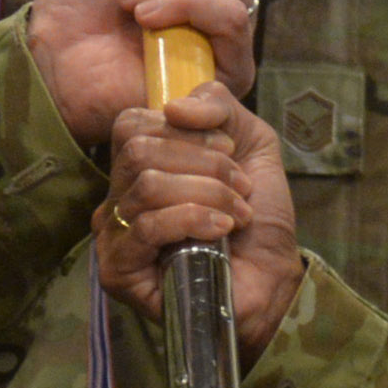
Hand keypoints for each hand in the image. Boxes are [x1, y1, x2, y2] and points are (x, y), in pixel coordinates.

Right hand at [97, 81, 299, 355]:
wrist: (273, 281)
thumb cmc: (259, 218)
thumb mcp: (249, 143)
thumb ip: (217, 106)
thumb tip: (172, 107)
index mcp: (140, 167)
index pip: (132, 124)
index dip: (184, 129)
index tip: (228, 150)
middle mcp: (118, 198)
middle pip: (139, 150)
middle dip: (203, 162)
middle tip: (239, 186)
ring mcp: (114, 235)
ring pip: (147, 186)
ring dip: (207, 192)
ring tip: (237, 213)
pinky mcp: (118, 271)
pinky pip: (145, 226)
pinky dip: (192, 219)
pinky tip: (221, 230)